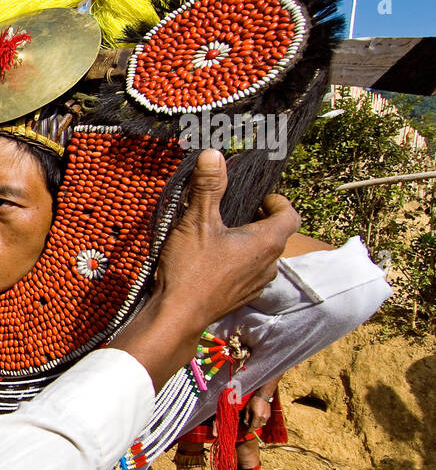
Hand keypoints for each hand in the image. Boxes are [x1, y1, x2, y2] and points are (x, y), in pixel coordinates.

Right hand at [109, 149, 299, 389]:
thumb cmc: (191, 268)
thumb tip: (214, 154)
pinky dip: (239, 263)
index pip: (290, 213)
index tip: (257, 198)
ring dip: (250, 243)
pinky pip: (250, 273)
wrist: (178, 315)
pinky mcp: (243, 297)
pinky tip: (213, 263)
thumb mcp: (196, 221)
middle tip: (233, 212)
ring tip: (222, 237)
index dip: (277, 201)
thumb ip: (208, 186)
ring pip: (264, 255)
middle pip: (277, 234)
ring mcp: (258, 284)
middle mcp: (270, 263)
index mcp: (267, 241)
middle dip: (259, 220)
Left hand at [243, 394, 270, 430]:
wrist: (263, 396)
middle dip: (253, 427)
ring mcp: (267, 417)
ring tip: (252, 421)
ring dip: (257, 425)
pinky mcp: (268, 415)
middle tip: (248, 425)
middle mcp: (263, 418)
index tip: (247, 432)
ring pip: (261, 425)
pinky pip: (264, 421)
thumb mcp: (247, 409)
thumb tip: (246, 423)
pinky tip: (257, 418)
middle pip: (257, 426)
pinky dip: (260, 422)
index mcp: (257, 416)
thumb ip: (246, 417)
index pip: (253, 426)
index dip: (250, 430)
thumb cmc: (254, 401)